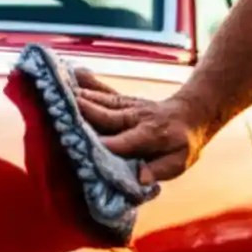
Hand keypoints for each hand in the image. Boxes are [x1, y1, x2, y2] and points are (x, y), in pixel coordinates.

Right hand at [73, 67, 209, 182]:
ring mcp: (128, 106)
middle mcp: (135, 117)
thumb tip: (141, 178)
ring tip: (59, 90)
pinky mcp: (123, 100)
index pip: (124, 141)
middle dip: (86, 113)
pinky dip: (88, 82)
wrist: (192, 114)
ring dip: (81, 96)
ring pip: (103, 100)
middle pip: (107, 115)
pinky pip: (104, 90)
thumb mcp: (179, 162)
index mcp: (149, 135)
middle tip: (62, 108)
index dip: (106, 143)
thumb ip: (160, 170)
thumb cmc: (182, 144)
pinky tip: (73, 72)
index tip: (85, 144)